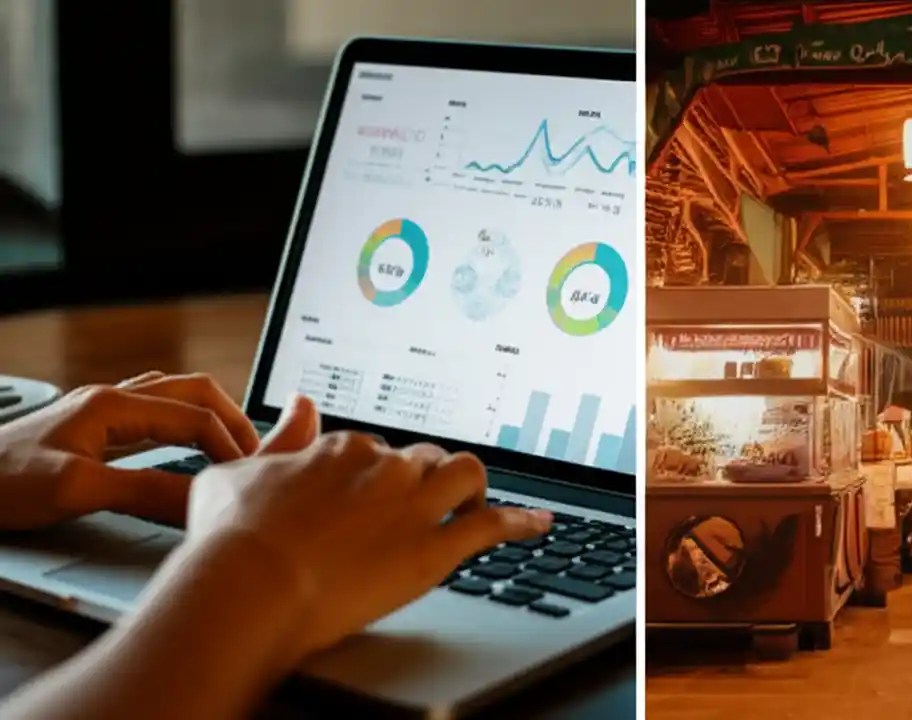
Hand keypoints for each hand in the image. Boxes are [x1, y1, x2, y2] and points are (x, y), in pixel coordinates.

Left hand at [0, 372, 258, 530]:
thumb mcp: (79, 490)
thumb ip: (146, 490)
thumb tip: (204, 496)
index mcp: (112, 406)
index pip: (196, 415)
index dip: (230, 445)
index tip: (250, 476)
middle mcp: (110, 399)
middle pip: (194, 391)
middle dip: (232, 421)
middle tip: (257, 456)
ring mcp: (98, 411)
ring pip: (175, 397)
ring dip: (210, 417)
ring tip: (232, 448)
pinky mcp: (88, 429)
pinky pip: (153, 413)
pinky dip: (183, 424)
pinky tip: (183, 446)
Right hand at [181, 394, 551, 663]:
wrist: (248, 587)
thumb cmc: (231, 539)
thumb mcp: (235, 473)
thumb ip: (277, 439)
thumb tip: (298, 405)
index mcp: (342, 449)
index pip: (375, 450)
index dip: (374, 476)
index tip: (371, 492)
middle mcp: (385, 467)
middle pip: (423, 460)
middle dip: (421, 480)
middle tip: (411, 508)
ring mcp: (414, 506)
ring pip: (465, 474)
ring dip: (469, 487)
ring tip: (469, 504)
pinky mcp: (435, 549)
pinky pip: (492, 526)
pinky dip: (519, 524)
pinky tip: (536, 525)